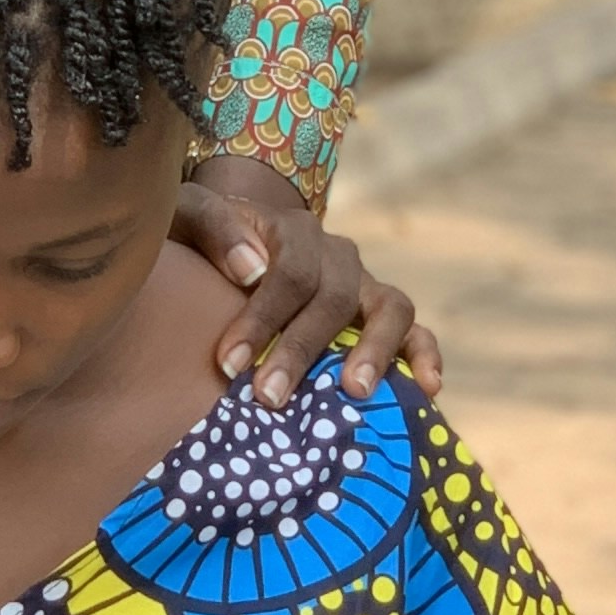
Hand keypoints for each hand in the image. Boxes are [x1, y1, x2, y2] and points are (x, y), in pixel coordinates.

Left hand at [170, 155, 439, 414]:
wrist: (236, 242)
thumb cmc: (204, 242)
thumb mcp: (188, 217)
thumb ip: (209, 226)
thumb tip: (250, 269)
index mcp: (292, 231)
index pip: (287, 274)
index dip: (261, 320)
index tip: (228, 364)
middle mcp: (336, 254)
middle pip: (333, 298)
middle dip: (301, 350)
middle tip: (270, 397)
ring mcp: (364, 284)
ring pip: (390, 307)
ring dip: (376, 351)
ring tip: (355, 391)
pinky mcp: (381, 312)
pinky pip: (415, 328)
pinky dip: (425, 354)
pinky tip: (427, 388)